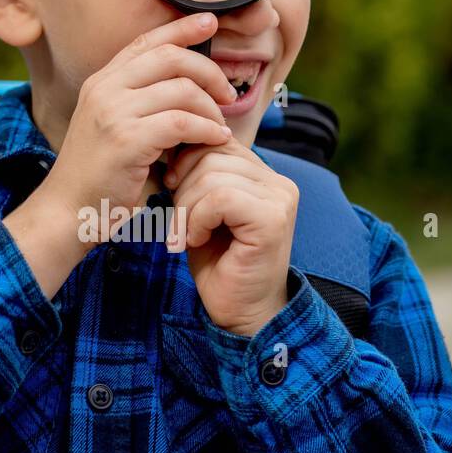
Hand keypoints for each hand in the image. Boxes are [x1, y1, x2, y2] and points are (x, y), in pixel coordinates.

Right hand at [41, 12, 236, 243]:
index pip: (147, 41)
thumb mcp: (112, 126)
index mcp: (102, 81)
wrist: (67, 211)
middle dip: (209, 71)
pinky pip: (182, 122)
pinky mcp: (126, 140)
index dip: (182, 28)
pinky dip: (207, 129)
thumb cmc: (98, 176)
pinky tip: (215, 140)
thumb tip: (186, 86)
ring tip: (220, 127)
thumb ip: (139, 101)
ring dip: (211, 108)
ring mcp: (113, 113)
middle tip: (227, 94)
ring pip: (181, 90)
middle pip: (170, 57)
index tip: (211, 22)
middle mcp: (105, 89)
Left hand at [163, 137, 298, 337]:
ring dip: (187, 208)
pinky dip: (197, 219)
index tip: (172, 189)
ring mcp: (279, 198)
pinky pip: (220, 198)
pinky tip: (197, 240)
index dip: (186, 162)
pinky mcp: (272, 218)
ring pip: (212, 176)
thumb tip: (174, 141)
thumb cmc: (218, 263)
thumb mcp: (203, 209)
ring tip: (188, 234)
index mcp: (263, 174)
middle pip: (212, 154)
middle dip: (183, 187)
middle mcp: (277, 181)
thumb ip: (200, 176)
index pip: (216, 142)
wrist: (240, 311)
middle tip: (179, 222)